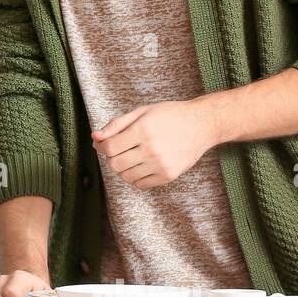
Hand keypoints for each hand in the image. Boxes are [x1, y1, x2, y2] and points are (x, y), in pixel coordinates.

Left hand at [91, 99, 218, 189]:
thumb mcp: (142, 112)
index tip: (104, 144)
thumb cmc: (170, 115)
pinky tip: (142, 165)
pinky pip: (141, 184)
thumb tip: (95, 137)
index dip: (102, 147)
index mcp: (143, 130)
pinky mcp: (168, 175)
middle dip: (111, 158)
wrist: (202, 124)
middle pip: (115, 164)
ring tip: (132, 156)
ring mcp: (161, 164)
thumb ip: (116, 125)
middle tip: (119, 150)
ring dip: (123, 168)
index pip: (110, 147)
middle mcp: (151, 149)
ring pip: (126, 176)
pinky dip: (136, 177)